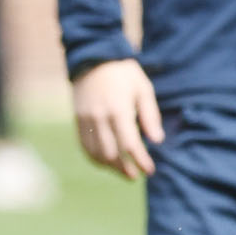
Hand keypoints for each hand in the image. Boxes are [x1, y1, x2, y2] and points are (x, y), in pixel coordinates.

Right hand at [71, 58, 163, 180]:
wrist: (92, 59)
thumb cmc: (123, 74)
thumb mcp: (143, 88)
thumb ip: (150, 115)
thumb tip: (157, 141)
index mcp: (118, 109)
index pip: (129, 144)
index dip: (140, 160)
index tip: (150, 170)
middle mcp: (99, 116)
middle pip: (110, 153)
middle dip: (125, 168)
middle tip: (136, 175)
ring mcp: (85, 119)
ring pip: (95, 153)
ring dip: (110, 167)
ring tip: (124, 172)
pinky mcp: (78, 120)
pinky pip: (84, 146)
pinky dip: (95, 158)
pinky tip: (107, 162)